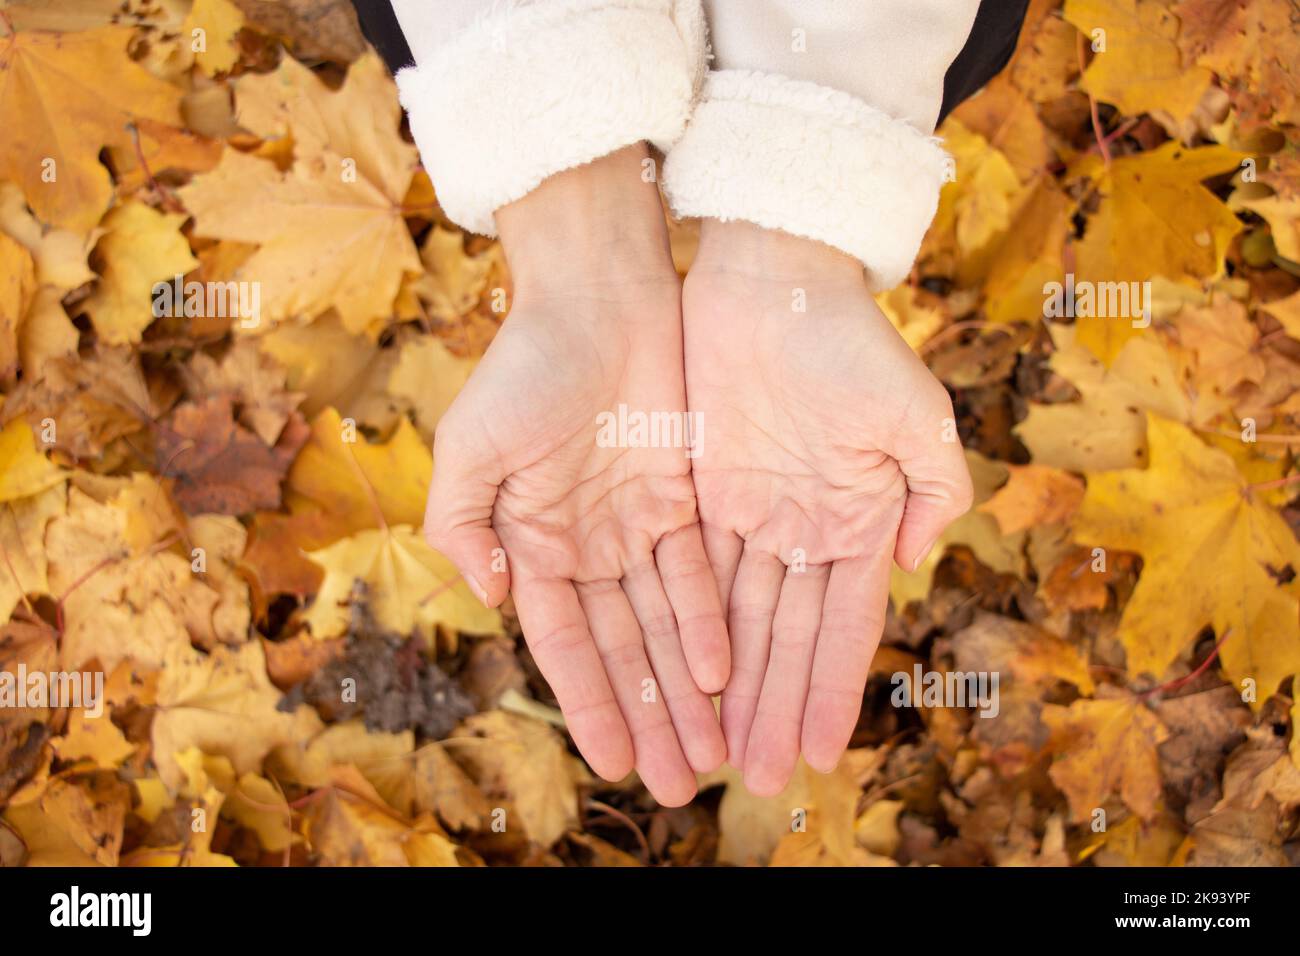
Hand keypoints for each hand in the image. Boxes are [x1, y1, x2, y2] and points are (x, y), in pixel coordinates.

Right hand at [424, 147, 727, 805]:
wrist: (596, 297)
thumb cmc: (524, 367)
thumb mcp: (471, 445)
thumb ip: (463, 524)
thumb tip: (489, 595)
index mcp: (531, 545)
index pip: (567, 645)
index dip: (592, 705)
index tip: (615, 764)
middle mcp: (587, 547)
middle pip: (626, 652)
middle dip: (650, 718)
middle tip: (679, 786)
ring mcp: (637, 527)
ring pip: (667, 626)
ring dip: (687, 690)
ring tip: (714, 753)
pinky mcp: (683, 500)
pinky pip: (701, 573)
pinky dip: (711, 621)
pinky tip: (727, 673)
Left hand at [682, 220, 972, 795]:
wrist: (773, 279)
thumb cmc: (852, 341)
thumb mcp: (916, 412)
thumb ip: (936, 489)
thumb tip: (911, 562)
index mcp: (861, 521)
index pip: (844, 625)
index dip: (829, 689)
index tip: (820, 752)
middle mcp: (804, 530)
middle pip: (784, 637)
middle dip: (773, 707)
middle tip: (757, 778)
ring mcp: (751, 515)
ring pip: (736, 618)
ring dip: (729, 685)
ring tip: (715, 748)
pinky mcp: (699, 494)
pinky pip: (691, 573)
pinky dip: (688, 626)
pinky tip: (683, 676)